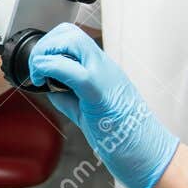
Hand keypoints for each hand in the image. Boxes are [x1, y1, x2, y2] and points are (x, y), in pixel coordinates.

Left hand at [28, 23, 179, 187]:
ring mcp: (105, 78)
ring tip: (39, 75)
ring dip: (47, 54)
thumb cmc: (126, 138)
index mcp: (104, 70)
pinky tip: (43, 82)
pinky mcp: (100, 95)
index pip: (74, 38)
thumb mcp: (91, 111)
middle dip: (45, 45)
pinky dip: (51, 69)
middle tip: (36, 68)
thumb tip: (48, 87)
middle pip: (70, 32)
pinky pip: (74, 72)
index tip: (39, 66)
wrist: (151, 155)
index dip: (50, 45)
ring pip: (72, 42)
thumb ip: (68, 97)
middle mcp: (105, 68)